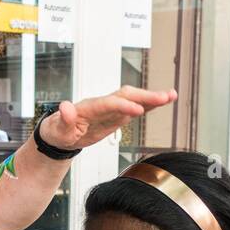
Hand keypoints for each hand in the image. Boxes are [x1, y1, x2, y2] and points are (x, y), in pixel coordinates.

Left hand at [40, 86, 177, 150]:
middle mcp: (102, 104)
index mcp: (89, 107)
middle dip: (145, 96)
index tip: (138, 110)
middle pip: (126, 96)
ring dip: (152, 98)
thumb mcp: (57, 130)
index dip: (123, 106)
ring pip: (133, 99)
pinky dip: (149, 105)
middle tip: (165, 97)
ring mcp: (110, 109)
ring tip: (172, 95)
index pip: (109, 104)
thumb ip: (63, 120)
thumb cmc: (57, 131)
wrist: (59, 133)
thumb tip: (64, 107)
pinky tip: (163, 102)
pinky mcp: (115, 116)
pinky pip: (134, 108)